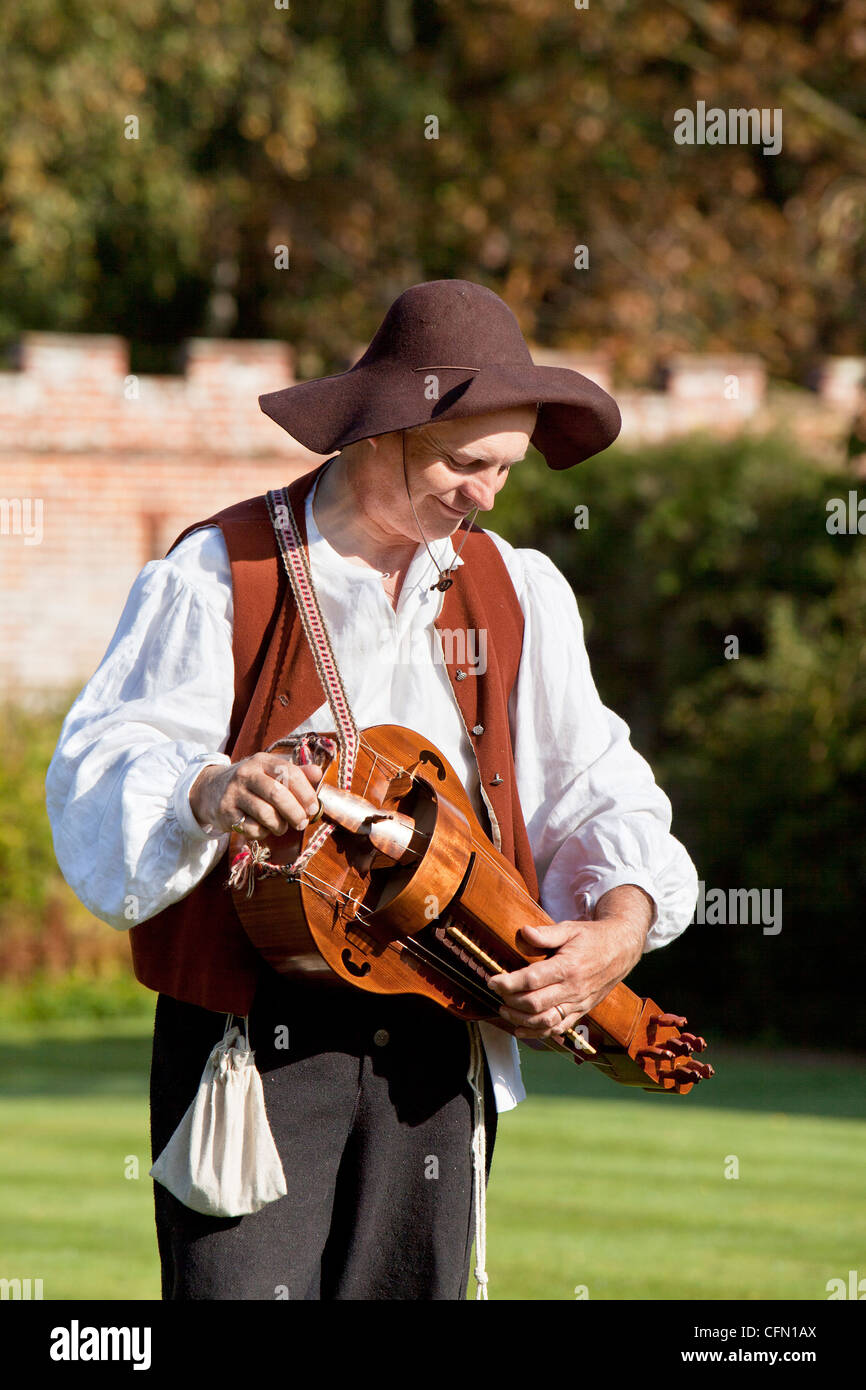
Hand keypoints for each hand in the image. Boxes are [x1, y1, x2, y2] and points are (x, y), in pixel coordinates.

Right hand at [189, 752, 323, 840]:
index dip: (305, 792)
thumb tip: (317, 773)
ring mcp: (234, 793)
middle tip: (302, 823)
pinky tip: (264, 828)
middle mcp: (246, 774)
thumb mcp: (271, 771)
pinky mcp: (226, 812)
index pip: (289, 772)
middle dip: (295, 812)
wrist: (212, 789)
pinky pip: (251, 828)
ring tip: (282, 826)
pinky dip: (263, 833)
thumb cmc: (252, 781)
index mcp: (262, 761)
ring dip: (280, 825)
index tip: (313, 808)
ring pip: (265, 814)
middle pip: (277, 794)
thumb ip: (296, 772)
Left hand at [487, 886, 653, 1040]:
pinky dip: (537, 1034)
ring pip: (545, 1021)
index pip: (532, 979)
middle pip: (535, 1004)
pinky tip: (520, 1030)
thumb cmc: (593, 938)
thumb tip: (523, 932)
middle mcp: (574, 989)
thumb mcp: (570, 929)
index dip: (508, 982)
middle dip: (510, 1000)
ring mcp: (578, 1003)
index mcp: (569, 967)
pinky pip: (558, 1029)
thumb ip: (546, 933)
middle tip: (497, 992)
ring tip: (504, 1009)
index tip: (492, 980)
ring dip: (520, 1020)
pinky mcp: (581, 1012)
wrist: (622, 950)